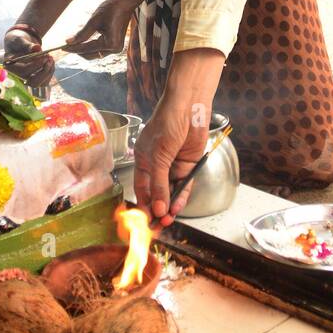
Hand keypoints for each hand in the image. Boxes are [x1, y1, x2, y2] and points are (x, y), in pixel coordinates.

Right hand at [3, 27, 53, 84]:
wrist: (20, 46)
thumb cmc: (18, 42)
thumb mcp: (20, 40)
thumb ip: (27, 44)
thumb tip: (36, 48)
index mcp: (10, 67)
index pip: (23, 71)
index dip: (35, 65)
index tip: (44, 56)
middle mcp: (18, 77)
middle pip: (32, 82)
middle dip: (43, 71)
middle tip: (49, 58)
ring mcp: (27, 80)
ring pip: (40, 84)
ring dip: (48, 71)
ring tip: (50, 58)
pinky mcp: (35, 80)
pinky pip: (45, 81)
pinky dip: (50, 71)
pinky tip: (51, 61)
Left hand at [63, 0, 132, 58]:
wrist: (125, 2)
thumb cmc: (111, 8)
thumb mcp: (94, 21)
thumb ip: (82, 34)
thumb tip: (68, 42)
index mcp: (110, 44)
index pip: (87, 49)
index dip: (73, 48)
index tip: (62, 47)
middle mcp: (115, 49)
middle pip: (91, 55)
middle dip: (78, 51)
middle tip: (66, 46)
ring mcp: (116, 48)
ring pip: (95, 54)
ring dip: (84, 50)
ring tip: (72, 44)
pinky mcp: (115, 45)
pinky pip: (100, 49)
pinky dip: (91, 47)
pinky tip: (82, 42)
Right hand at [133, 49, 223, 224]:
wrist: (190, 106)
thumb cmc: (168, 122)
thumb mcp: (160, 155)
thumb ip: (159, 184)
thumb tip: (158, 208)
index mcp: (143, 160)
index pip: (141, 188)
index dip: (143, 205)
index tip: (145, 221)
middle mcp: (157, 164)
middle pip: (156, 192)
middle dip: (157, 209)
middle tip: (158, 226)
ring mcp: (173, 165)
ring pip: (171, 191)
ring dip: (170, 205)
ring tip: (168, 220)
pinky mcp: (188, 164)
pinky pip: (184, 185)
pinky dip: (182, 196)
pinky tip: (178, 207)